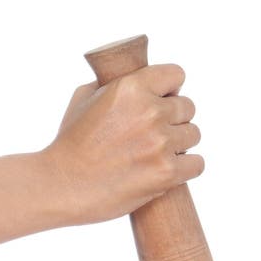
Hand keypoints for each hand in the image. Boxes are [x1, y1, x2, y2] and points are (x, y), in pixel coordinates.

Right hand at [42, 65, 202, 224]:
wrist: (63, 185)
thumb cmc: (70, 143)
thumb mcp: (85, 97)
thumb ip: (115, 84)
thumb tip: (135, 77)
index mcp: (132, 87)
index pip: (176, 75)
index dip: (170, 88)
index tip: (164, 98)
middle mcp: (150, 112)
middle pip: (188, 107)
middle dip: (175, 118)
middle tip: (157, 132)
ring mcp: (161, 143)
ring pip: (194, 134)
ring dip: (181, 143)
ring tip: (160, 152)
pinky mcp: (167, 173)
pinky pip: (197, 164)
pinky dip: (188, 166)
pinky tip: (174, 168)